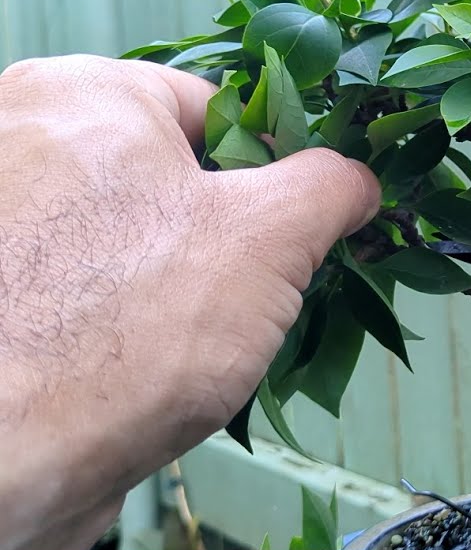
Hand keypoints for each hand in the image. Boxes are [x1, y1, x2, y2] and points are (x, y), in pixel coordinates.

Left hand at [0, 55, 379, 549]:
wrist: (11, 457)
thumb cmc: (133, 323)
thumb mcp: (269, 235)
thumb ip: (328, 186)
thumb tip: (356, 179)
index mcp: (80, 92)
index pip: (217, 109)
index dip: (274, 170)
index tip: (297, 230)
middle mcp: (19, 139)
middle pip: (172, 174)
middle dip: (226, 234)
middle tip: (249, 291)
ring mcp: (2, 222)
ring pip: (135, 237)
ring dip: (184, 281)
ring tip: (196, 336)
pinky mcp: (3, 294)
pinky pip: (91, 286)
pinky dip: (130, 316)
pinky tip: (146, 362)